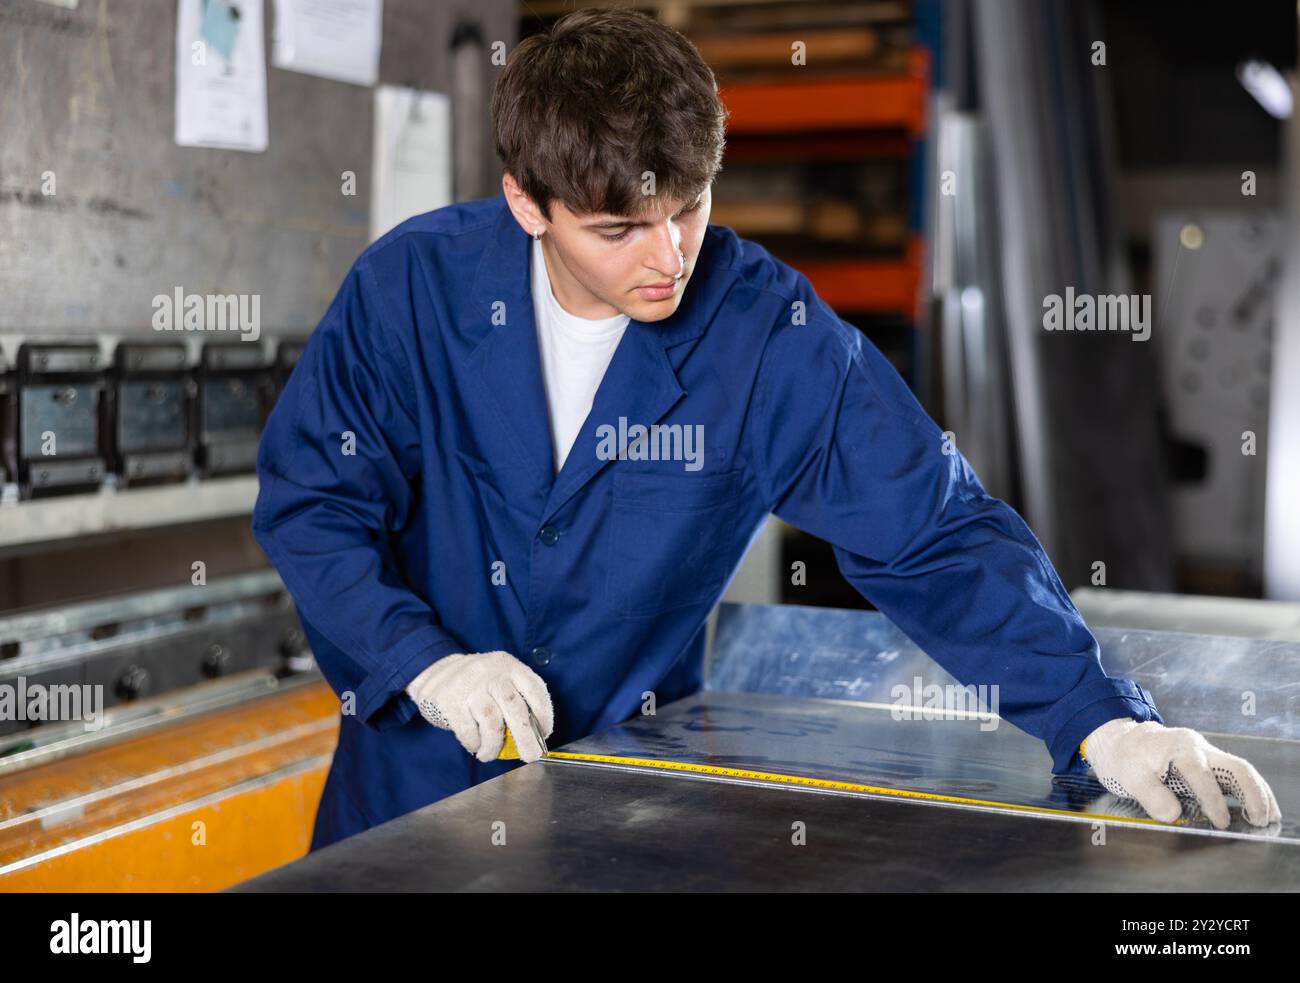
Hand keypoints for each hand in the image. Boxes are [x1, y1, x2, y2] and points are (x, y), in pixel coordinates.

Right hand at [406, 651, 553, 762]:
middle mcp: (491, 672)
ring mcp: (469, 685)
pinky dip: (474, 743)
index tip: (545, 733)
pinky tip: (474, 745)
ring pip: (491, 721)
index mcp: (508, 665)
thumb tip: (532, 737)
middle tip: (530, 756)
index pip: (534, 688)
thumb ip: (515, 700)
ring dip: (494, 745)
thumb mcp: (498, 679)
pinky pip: (468, 730)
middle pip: (514, 707)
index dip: (544, 713)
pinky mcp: (450, 701)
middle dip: (526, 736)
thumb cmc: (476, 685)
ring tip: (490, 754)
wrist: (435, 672)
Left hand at [1082, 717, 1280, 828]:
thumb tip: (1174, 814)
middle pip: (1236, 767)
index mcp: (1179, 748)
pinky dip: (1249, 791)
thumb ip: (1151, 795)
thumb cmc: (1127, 757)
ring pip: (1242, 770)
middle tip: (1259, 820)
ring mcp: (1206, 753)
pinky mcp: (1208, 762)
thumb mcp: (1129, 776)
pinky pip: (1235, 775)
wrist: (1123, 740)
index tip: (1220, 823)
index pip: (1202, 774)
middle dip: (1253, 794)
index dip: (1213, 800)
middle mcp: (1198, 747)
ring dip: (1258, 794)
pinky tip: (1255, 809)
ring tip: (1267, 818)